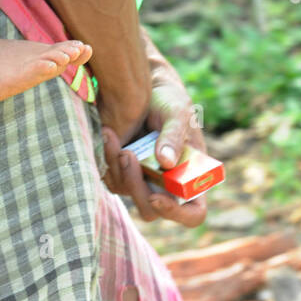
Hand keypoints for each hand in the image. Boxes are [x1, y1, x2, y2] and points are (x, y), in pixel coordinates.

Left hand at [99, 31, 207, 229]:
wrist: (144, 86)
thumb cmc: (169, 99)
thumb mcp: (178, 112)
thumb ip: (174, 136)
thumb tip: (166, 163)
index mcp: (191, 177)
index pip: (193, 213)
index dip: (178, 214)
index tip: (157, 197)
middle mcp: (167, 185)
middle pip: (151, 211)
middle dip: (136, 187)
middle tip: (128, 155)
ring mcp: (142, 180)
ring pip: (127, 194)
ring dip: (118, 169)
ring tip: (113, 136)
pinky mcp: (121, 170)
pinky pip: (110, 178)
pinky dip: (106, 160)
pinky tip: (107, 134)